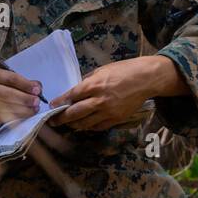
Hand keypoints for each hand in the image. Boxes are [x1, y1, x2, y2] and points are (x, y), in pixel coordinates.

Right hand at [0, 68, 42, 134]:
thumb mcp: (4, 82)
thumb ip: (21, 83)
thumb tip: (38, 86)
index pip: (11, 78)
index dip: (26, 84)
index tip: (37, 89)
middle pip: (9, 93)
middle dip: (25, 98)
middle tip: (37, 101)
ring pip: (9, 106)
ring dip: (25, 109)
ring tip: (35, 108)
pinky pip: (8, 116)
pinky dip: (20, 116)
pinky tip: (28, 114)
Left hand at [49, 56, 182, 130]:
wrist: (146, 79)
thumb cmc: (123, 70)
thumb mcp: (101, 70)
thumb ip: (87, 81)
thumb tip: (75, 91)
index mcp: (93, 85)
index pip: (71, 96)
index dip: (59, 103)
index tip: (51, 106)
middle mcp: (99, 100)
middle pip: (74, 114)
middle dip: (61, 118)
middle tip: (53, 121)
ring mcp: (108, 112)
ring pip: (85, 123)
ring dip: (74, 124)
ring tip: (67, 124)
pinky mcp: (117, 119)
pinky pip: (98, 127)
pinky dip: (89, 126)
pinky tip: (84, 124)